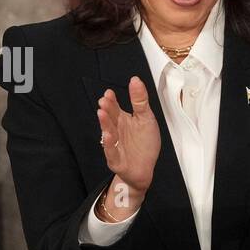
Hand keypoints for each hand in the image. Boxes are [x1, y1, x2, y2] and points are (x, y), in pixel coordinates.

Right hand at [96, 77, 159, 196]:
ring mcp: (115, 145)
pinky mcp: (116, 160)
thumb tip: (135, 80)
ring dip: (105, 124)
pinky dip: (110, 144)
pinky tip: (109, 136)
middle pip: (111, 119)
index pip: (115, 108)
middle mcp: (117, 131)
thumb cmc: (144, 145)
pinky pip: (111, 152)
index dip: (112, 101)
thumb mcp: (146, 119)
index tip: (109, 93)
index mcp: (123, 120)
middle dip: (107, 110)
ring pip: (108, 133)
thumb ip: (140, 100)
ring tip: (102, 113)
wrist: (144, 169)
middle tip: (104, 101)